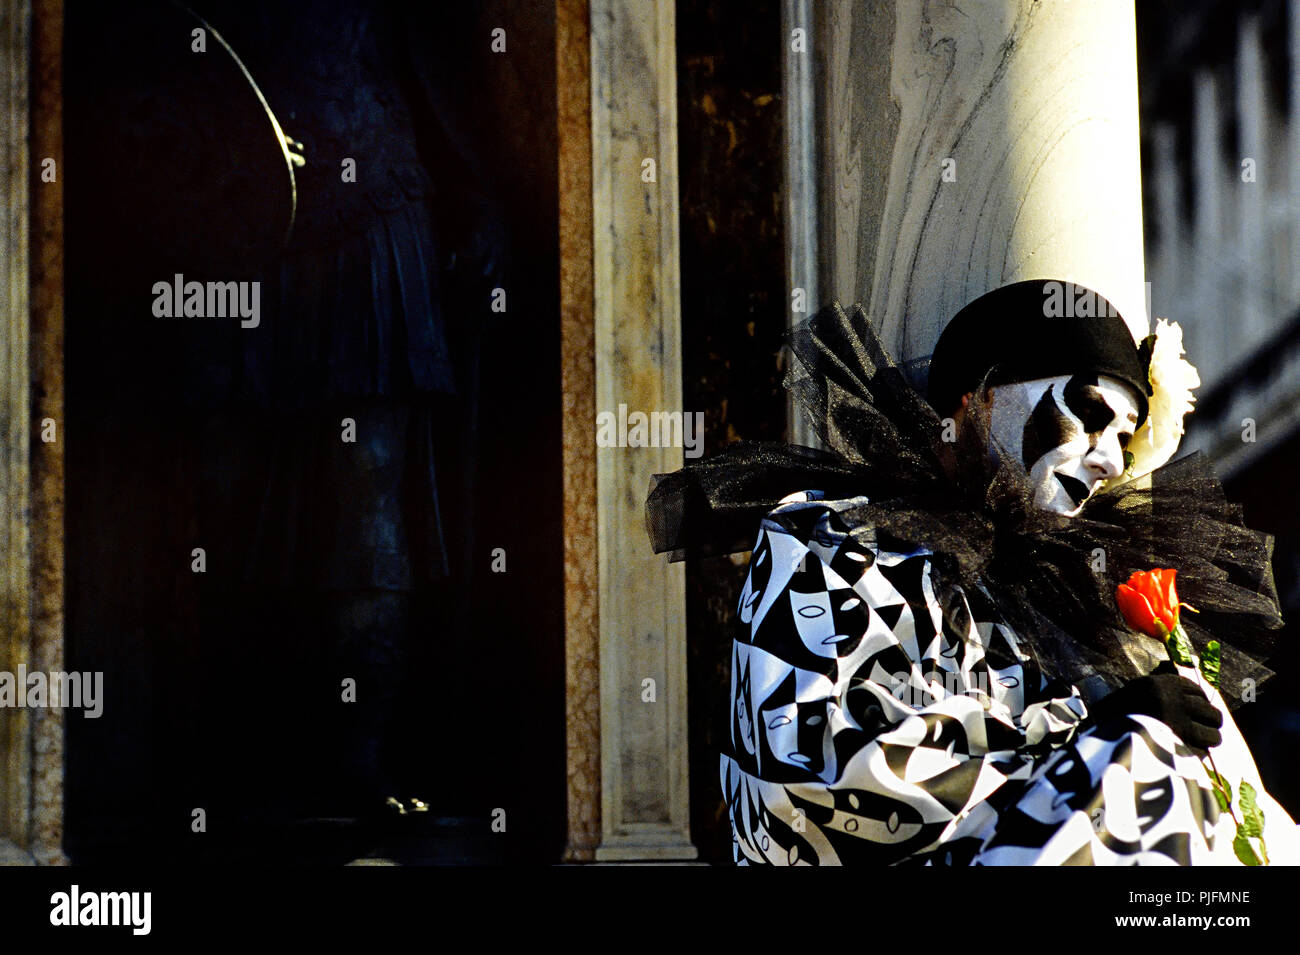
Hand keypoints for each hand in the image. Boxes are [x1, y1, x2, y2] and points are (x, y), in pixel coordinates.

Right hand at [1088, 666, 1223, 756]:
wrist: (1096, 742)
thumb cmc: (1110, 719)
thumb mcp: (1129, 697)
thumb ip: (1154, 696)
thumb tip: (1187, 699)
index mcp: (1159, 685)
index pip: (1196, 690)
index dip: (1196, 702)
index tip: (1193, 709)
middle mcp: (1173, 701)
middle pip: (1211, 712)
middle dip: (1208, 723)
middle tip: (1200, 730)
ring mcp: (1180, 726)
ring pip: (1214, 735)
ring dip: (1207, 742)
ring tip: (1195, 745)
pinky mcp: (1182, 750)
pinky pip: (1201, 754)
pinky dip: (1194, 758)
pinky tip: (1181, 757)